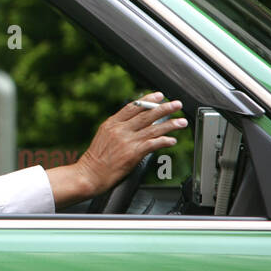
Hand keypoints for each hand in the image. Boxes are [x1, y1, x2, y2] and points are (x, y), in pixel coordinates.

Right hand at [71, 92, 189, 197]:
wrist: (89, 175)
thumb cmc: (95, 160)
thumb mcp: (103, 137)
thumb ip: (117, 129)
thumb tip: (134, 124)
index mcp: (111, 124)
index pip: (132, 107)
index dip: (147, 100)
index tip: (159, 95)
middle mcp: (120, 130)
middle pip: (146, 115)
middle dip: (164, 108)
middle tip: (177, 104)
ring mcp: (127, 141)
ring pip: (153, 129)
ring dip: (170, 125)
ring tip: (182, 122)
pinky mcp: (133, 154)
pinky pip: (153, 144)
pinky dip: (164, 141)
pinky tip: (172, 141)